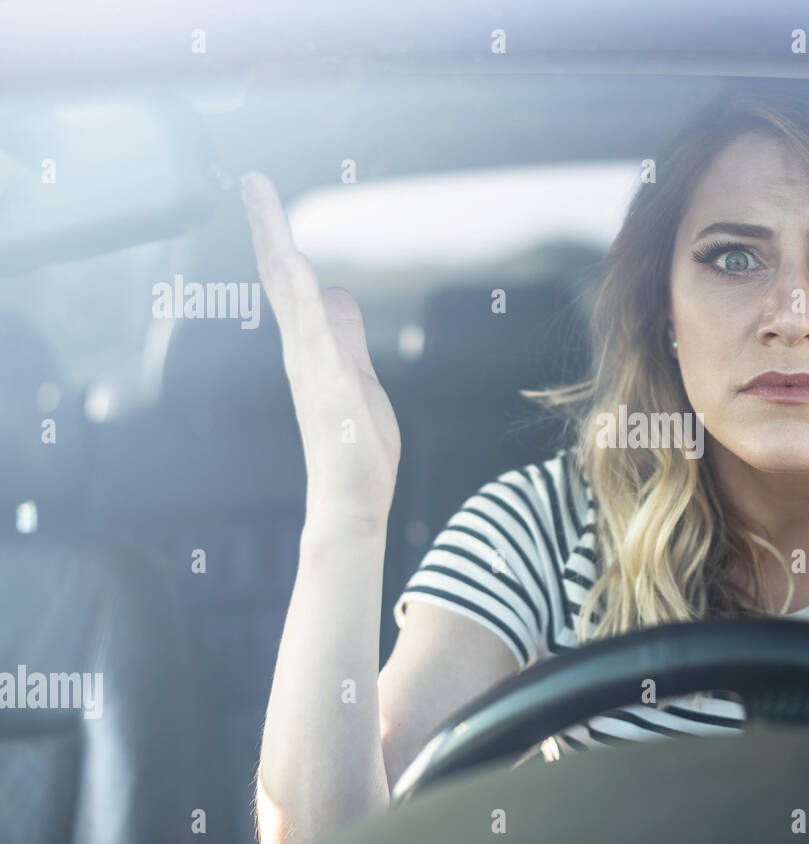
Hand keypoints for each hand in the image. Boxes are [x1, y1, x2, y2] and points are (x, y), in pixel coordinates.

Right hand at [241, 171, 399, 527]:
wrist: (349, 499)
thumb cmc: (354, 442)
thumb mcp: (359, 373)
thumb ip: (348, 334)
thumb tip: (338, 294)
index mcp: (311, 347)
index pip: (291, 281)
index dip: (277, 235)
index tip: (262, 193)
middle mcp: (304, 354)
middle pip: (282, 280)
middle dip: (268, 230)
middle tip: (253, 184)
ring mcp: (315, 372)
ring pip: (293, 302)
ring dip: (280, 253)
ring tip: (265, 210)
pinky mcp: (333, 393)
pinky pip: (318, 342)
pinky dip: (309, 307)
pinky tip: (304, 277)